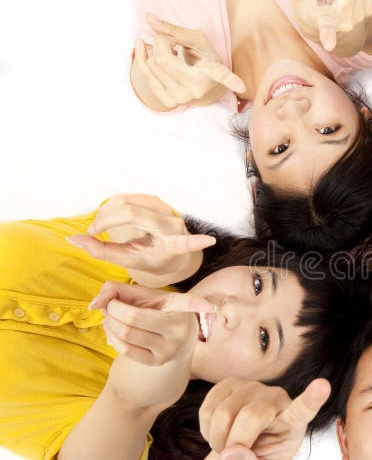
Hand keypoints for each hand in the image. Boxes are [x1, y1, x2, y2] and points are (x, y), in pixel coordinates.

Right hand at [67, 194, 215, 280]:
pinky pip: (127, 198)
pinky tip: (106, 219)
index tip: (210, 241)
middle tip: (92, 232)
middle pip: (131, 211)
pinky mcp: (157, 201)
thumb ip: (102, 253)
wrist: (169, 252)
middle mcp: (173, 224)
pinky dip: (112, 208)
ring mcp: (166, 209)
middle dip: (106, 219)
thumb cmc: (151, 259)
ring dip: (106, 212)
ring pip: (126, 200)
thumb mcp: (129, 262)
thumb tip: (73, 239)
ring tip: (97, 229)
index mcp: (174, 245)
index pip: (183, 243)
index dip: (195, 242)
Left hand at [91, 282, 214, 409]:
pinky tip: (112, 330)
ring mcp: (169, 348)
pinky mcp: (157, 361)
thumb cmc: (153, 311)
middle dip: (112, 309)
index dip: (200, 304)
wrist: (169, 342)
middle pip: (133, 318)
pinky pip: (125, 349)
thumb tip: (95, 304)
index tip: (210, 307)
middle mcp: (179, 329)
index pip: (190, 304)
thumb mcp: (141, 295)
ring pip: (126, 333)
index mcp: (179, 307)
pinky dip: (111, 336)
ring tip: (110, 316)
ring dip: (109, 322)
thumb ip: (115, 290)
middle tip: (110, 305)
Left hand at [132, 13, 245, 109]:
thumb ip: (174, 29)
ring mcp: (181, 98)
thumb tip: (148, 18)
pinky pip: (144, 73)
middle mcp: (197, 89)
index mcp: (211, 74)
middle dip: (161, 41)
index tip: (241, 87)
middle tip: (172, 41)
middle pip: (162, 57)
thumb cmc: (204, 58)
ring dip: (155, 50)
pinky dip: (142, 56)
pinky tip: (145, 48)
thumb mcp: (197, 41)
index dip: (231, 80)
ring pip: (152, 63)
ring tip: (170, 53)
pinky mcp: (167, 101)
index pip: (220, 74)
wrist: (205, 88)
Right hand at [199, 378, 330, 459]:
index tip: (323, 386)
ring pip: (223, 413)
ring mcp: (253, 386)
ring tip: (227, 445)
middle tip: (232, 457)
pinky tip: (218, 432)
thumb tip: (232, 454)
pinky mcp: (230, 383)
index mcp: (294, 421)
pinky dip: (207, 429)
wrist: (237, 453)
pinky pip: (208, 407)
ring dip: (218, 439)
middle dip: (233, 444)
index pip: (304, 409)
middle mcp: (277, 397)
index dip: (312, 398)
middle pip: (250, 416)